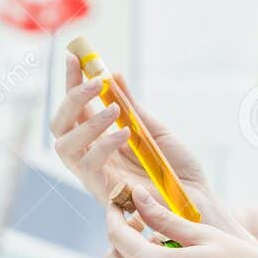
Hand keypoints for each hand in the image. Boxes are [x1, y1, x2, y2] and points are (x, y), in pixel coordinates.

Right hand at [51, 56, 244, 236]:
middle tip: (93, 82)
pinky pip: (90, 166)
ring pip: (65, 146)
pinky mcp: (105, 192)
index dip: (71, 82)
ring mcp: (96, 176)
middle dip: (70, 98)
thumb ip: (132, 107)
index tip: (75, 57)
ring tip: (113, 110)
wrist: (198, 200)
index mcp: (101, 140)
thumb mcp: (155, 129)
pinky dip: (104, 144)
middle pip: (60, 126)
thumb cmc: (178, 169)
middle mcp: (92, 157)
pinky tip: (124, 133)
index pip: (76, 109)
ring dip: (86, 122)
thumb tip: (114, 75)